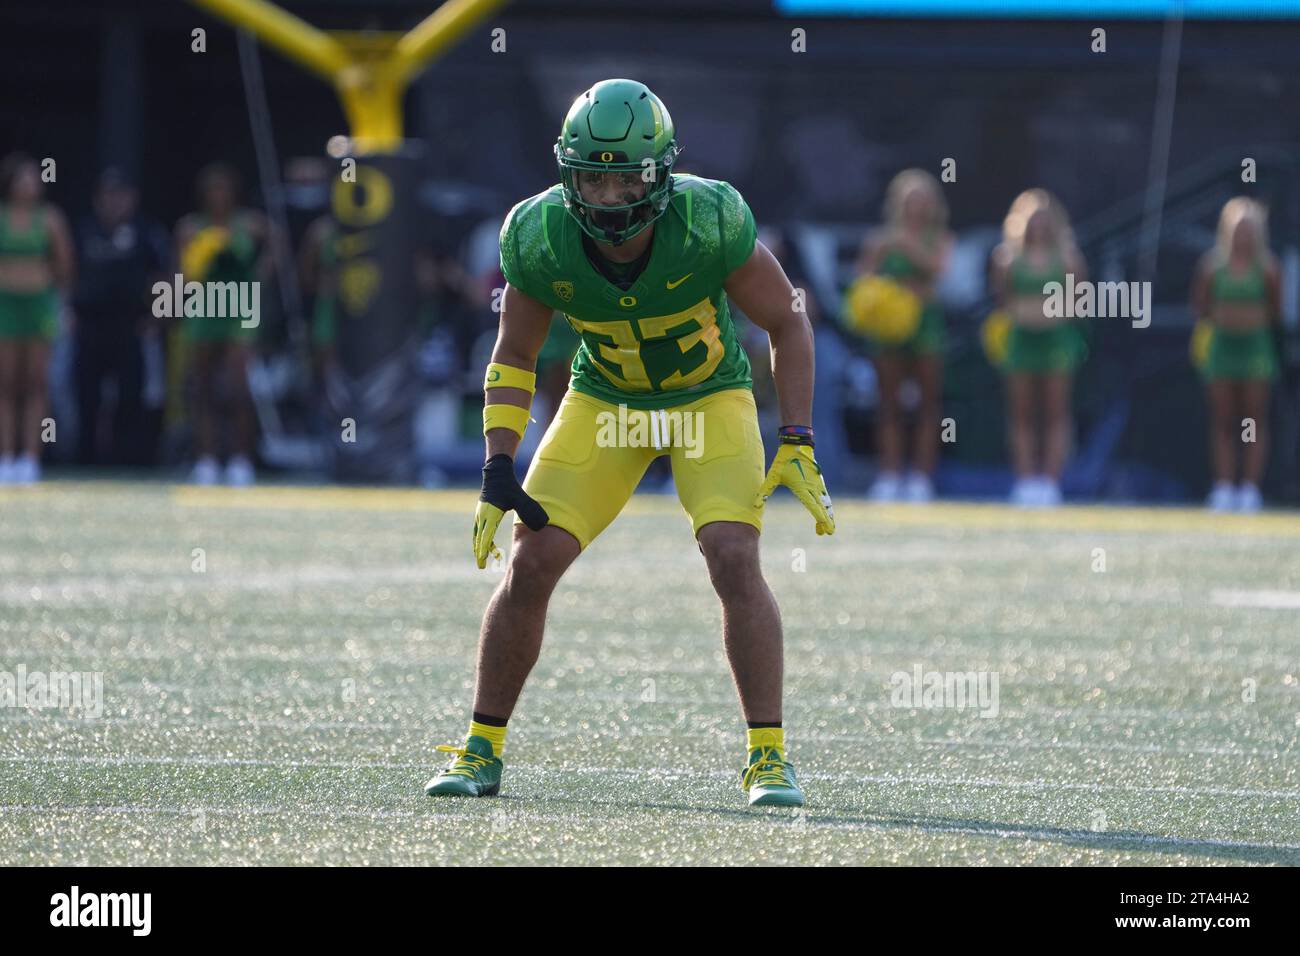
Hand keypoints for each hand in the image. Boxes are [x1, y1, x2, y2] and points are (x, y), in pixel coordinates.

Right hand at [473, 453, 548, 567]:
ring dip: (479, 546)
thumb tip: (542, 523)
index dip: (484, 550)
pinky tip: (483, 544)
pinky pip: (478, 529)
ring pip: (477, 535)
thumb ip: (530, 510)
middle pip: (479, 539)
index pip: (486, 536)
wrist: (497, 473)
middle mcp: (483, 516)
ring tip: (481, 558)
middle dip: (480, 553)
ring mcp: (480, 514)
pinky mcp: (481, 512)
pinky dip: (479, 538)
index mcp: (491, 515)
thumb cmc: (509, 486)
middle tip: (481, 566)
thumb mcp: (520, 498)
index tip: (483, 561)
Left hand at [754, 443, 834, 535]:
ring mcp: (817, 484)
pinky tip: (828, 513)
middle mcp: (812, 487)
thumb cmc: (783, 461)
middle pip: (821, 507)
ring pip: (825, 503)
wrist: (797, 445)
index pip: (812, 505)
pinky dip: (827, 506)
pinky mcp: (818, 481)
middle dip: (826, 520)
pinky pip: (825, 497)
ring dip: (828, 515)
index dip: (818, 516)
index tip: (824, 526)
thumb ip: (765, 490)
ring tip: (830, 528)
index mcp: (801, 487)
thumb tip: (756, 504)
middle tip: (830, 533)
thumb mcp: (773, 475)